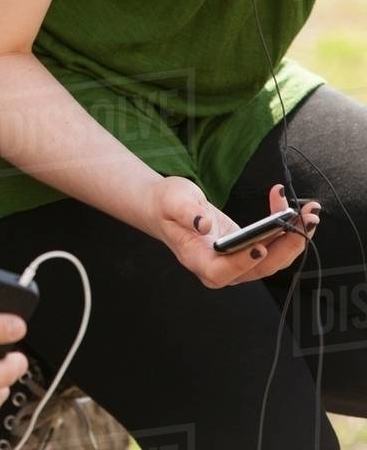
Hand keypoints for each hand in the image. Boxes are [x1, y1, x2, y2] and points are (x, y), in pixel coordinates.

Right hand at [144, 177, 319, 287]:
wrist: (166, 208)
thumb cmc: (165, 204)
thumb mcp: (172, 201)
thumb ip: (186, 213)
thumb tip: (204, 225)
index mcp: (195, 258)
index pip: (220, 272)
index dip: (241, 265)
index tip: (259, 248)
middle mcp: (217, 266)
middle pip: (257, 269)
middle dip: (286, 248)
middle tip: (304, 222)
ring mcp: (234, 261)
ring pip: (272, 260)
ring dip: (294, 238)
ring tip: (308, 213)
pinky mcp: (245, 250)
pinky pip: (272, 246)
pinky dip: (285, 228)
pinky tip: (285, 203)